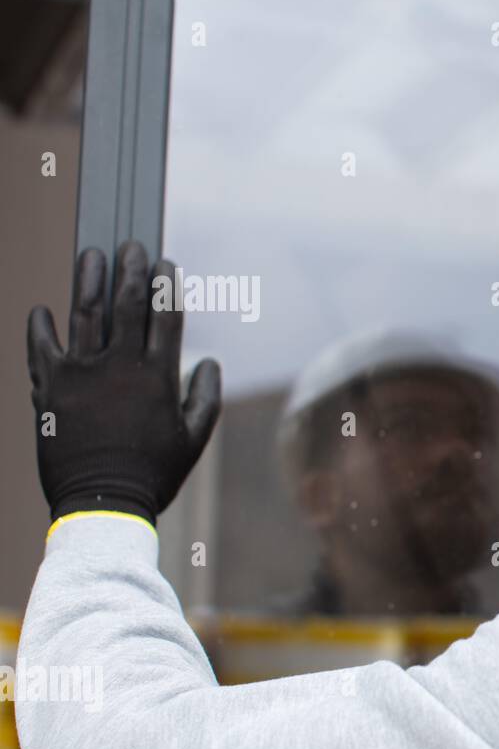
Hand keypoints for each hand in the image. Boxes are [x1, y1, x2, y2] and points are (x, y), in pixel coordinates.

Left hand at [27, 241, 221, 524]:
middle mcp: (120, 367)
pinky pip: (40, 346)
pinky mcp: (49, 387)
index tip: (165, 265)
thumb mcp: (194, 439)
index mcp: (158, 377)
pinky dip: (40, 325)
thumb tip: (209, 361)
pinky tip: (43, 311)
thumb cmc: (154, 474)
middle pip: (126, 303)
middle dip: (131, 268)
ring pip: (84, 312)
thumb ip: (206, 396)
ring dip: (89, 278)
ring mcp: (81, 374)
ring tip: (93, 255)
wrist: (102, 502)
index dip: (166, 285)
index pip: (165, 316)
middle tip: (131, 247)